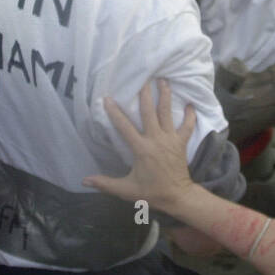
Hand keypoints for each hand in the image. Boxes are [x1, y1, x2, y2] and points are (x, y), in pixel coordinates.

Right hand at [82, 79, 197, 215]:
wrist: (177, 197)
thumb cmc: (151, 192)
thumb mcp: (126, 190)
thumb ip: (105, 183)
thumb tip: (84, 180)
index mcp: (141, 149)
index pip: (125, 127)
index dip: (115, 113)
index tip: (108, 98)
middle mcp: (156, 140)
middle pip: (149, 112)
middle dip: (145, 94)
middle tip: (143, 77)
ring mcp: (170, 140)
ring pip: (167, 113)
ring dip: (165, 96)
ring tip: (164, 80)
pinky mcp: (181, 143)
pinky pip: (187, 127)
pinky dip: (190, 115)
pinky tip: (190, 104)